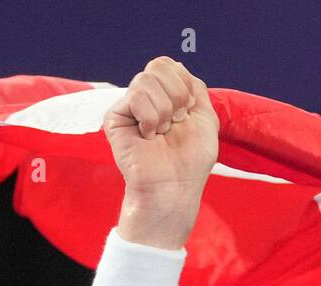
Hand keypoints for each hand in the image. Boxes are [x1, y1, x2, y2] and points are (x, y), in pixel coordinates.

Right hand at [104, 57, 218, 200]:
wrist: (175, 187)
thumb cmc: (191, 161)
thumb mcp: (206, 118)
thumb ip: (195, 88)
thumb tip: (176, 65)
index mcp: (165, 95)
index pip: (169, 64)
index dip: (184, 86)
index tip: (187, 114)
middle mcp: (145, 98)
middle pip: (158, 66)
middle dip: (177, 96)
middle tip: (175, 124)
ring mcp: (129, 107)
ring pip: (146, 80)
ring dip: (164, 111)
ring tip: (161, 134)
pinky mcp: (114, 117)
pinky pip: (136, 97)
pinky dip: (151, 119)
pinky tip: (148, 137)